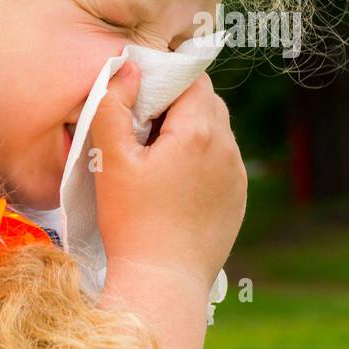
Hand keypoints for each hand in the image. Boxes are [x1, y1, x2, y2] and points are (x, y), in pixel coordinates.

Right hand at [90, 62, 246, 293]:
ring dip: (190, 132)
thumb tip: (127, 66)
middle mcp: (228, 148)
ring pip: (217, 132)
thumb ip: (114, 106)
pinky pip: (222, 162)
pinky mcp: (237, 198)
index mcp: (200, 131)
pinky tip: (173, 184)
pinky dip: (201, 160)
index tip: (139, 99)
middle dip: (177, 104)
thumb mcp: (111, 161)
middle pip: (206, 102)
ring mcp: (237, 175)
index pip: (192, 78)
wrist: (163, 281)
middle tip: (143, 128)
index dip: (164, 79)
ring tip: (156, 158)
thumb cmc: (132, 222)